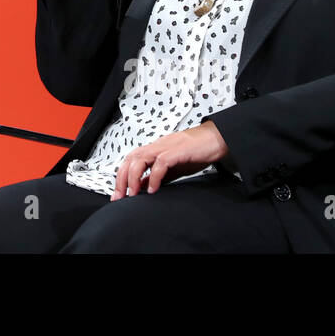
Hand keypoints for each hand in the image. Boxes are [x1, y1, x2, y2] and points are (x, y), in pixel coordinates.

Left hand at [110, 121, 228, 199]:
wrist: (216, 139)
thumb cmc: (196, 151)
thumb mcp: (172, 167)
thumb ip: (157, 176)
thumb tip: (142, 186)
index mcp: (154, 149)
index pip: (130, 161)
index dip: (121, 176)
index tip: (118, 194)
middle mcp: (157, 146)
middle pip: (130, 159)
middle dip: (122, 178)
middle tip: (120, 196)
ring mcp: (166, 147)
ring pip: (140, 159)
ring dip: (133, 177)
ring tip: (133, 194)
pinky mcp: (177, 150)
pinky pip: (160, 163)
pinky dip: (154, 176)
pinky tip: (153, 189)